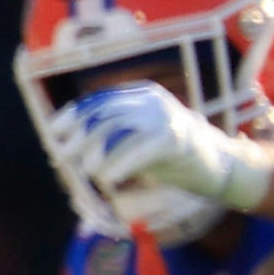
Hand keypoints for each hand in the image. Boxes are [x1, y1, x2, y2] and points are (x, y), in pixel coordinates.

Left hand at [52, 82, 273, 231]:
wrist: (219, 165)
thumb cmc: (169, 155)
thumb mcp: (135, 140)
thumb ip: (107, 138)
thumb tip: (64, 147)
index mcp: (141, 95)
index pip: (101, 100)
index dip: (75, 115)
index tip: (54, 131)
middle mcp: (152, 101)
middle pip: (107, 114)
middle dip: (80, 136)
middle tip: (61, 155)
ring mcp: (167, 117)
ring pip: (121, 129)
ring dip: (97, 151)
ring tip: (86, 170)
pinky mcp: (177, 139)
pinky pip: (141, 150)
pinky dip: (121, 165)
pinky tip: (108, 179)